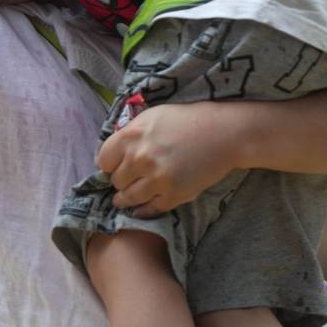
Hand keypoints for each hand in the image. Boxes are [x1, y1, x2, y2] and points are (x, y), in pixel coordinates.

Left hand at [96, 101, 239, 217]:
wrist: (223, 133)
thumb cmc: (188, 120)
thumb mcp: (152, 116)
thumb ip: (130, 133)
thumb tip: (113, 153)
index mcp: (131, 136)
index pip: (103, 160)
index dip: (109, 164)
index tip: (114, 167)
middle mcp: (140, 159)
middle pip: (115, 181)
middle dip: (120, 181)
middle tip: (127, 180)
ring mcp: (157, 179)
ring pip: (128, 198)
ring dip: (126, 200)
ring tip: (126, 199)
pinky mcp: (174, 195)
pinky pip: (150, 210)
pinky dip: (144, 210)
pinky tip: (143, 207)